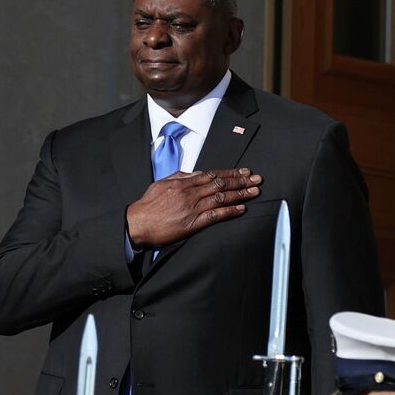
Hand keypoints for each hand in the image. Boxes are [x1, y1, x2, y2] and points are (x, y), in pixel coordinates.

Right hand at [125, 169, 261, 249]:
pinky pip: (215, 216)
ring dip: (240, 194)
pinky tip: (241, 208)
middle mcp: (190, 193)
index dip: (230, 172)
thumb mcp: (162, 183)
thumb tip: (195, 173)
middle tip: (256, 179)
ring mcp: (192, 208)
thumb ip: (180, 177)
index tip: (244, 171)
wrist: (138, 223)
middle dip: (241, 181)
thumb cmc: (148, 205)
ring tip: (254, 191)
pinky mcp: (192, 223)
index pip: (213, 175)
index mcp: (184, 182)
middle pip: (221, 184)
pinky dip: (229, 211)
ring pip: (221, 198)